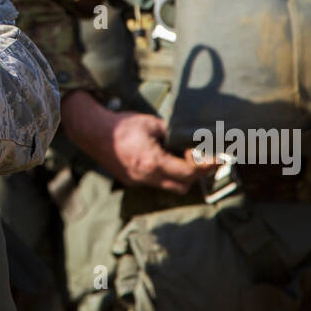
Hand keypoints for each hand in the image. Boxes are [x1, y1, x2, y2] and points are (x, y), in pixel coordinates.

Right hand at [62, 89, 213, 191]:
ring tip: (184, 159)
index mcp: (153, 162)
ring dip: (181, 176)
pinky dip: (166, 175)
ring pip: (170, 187)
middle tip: (203, 158)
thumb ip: (171, 132)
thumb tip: (188, 136)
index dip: (206, 166)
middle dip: (196, 174)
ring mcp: (138, 181)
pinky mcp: (132, 180)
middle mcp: (147, 176)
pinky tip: (165, 160)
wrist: (93, 132)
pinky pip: (156, 183)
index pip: (188, 172)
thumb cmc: (122, 125)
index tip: (217, 158)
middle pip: (183, 186)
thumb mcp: (151, 123)